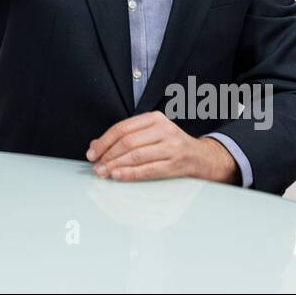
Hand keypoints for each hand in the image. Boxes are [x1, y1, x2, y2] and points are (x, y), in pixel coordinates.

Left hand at [86, 112, 239, 183]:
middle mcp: (164, 129)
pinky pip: (148, 169)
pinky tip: (118, 176)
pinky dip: (130, 173)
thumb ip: (126, 137)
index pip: (122, 128)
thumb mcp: (151, 134)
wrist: (203, 158)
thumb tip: (95, 145)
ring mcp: (172, 146)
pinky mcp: (176, 164)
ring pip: (136, 155)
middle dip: (107, 155)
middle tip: (96, 166)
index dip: (104, 141)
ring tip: (103, 172)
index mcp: (155, 118)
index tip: (92, 152)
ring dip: (115, 166)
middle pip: (128, 142)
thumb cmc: (172, 146)